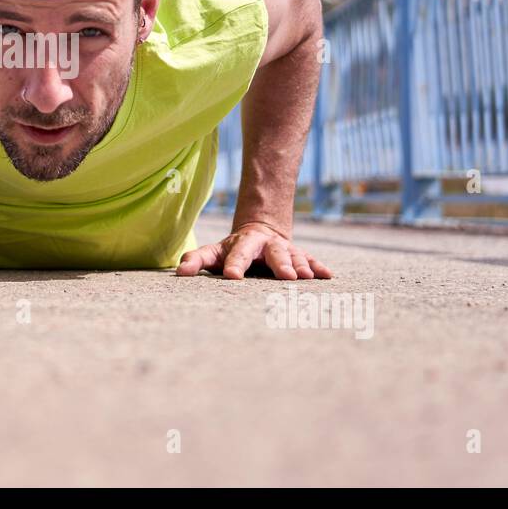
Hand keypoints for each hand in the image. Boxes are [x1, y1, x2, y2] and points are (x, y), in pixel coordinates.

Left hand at [176, 221, 331, 279]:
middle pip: (273, 253)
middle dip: (280, 264)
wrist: (259, 231)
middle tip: (286, 277)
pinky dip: (319, 267)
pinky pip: (311, 260)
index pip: (238, 253)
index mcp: (243, 244)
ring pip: (295, 256)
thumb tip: (179, 272)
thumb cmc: (231, 250)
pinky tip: (328, 276)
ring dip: (301, 266)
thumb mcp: (214, 253)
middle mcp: (266, 245)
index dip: (236, 264)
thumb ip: (197, 260)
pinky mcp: (299, 256)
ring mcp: (284, 250)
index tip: (233, 277)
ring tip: (306, 278)